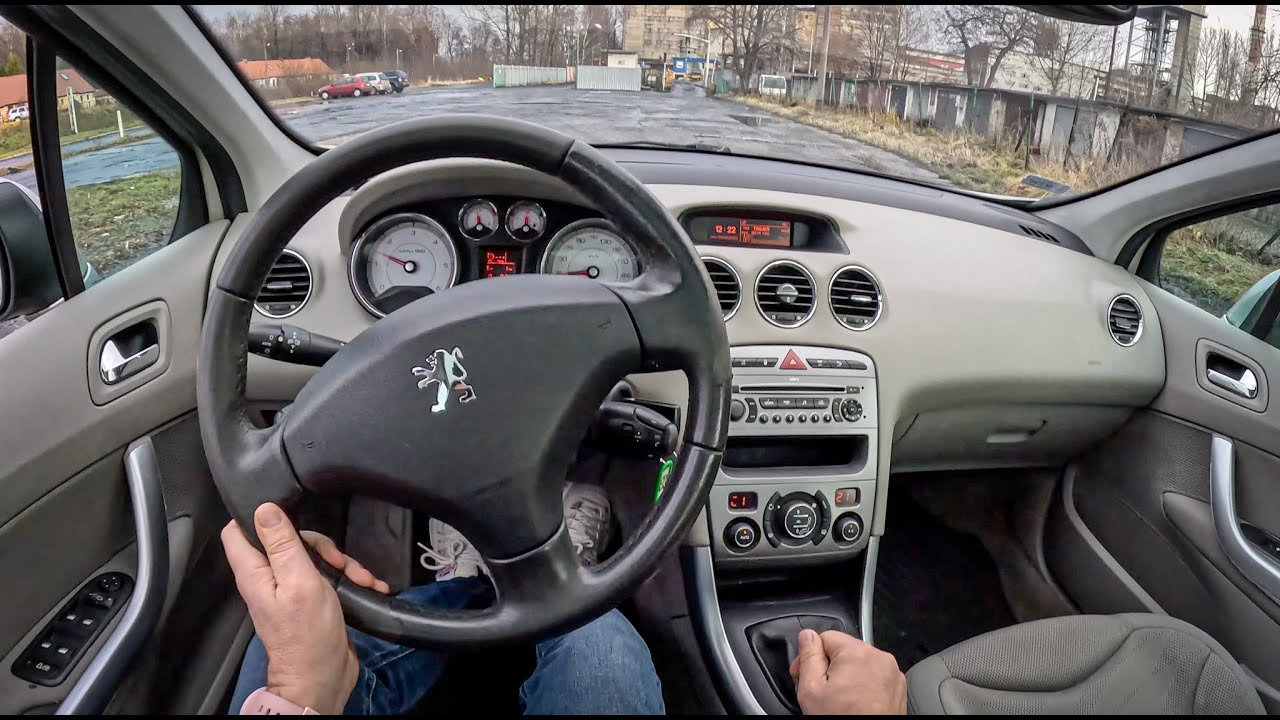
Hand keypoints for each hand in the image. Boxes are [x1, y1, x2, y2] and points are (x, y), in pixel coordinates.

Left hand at [220, 504, 386, 714]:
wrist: (322, 678)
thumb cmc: (307, 637)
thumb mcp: (298, 581)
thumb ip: (282, 544)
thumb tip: (264, 509)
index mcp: (256, 572)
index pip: (239, 531)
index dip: (261, 517)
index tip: (289, 515)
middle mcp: (268, 579)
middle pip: (288, 541)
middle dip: (319, 544)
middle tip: (335, 559)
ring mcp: (289, 590)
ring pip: (313, 557)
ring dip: (341, 562)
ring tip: (358, 578)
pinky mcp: (310, 600)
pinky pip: (327, 576)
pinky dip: (347, 578)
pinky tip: (364, 585)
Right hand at [790, 628, 906, 714]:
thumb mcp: (812, 690)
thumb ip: (808, 657)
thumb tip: (807, 637)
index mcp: (857, 652)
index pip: (825, 638)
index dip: (809, 657)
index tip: (803, 674)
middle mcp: (879, 658)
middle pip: (843, 651)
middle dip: (828, 668)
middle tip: (821, 692)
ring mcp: (892, 673)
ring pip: (859, 664)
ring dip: (846, 678)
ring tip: (839, 702)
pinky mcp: (898, 688)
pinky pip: (874, 677)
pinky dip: (863, 687)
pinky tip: (855, 705)